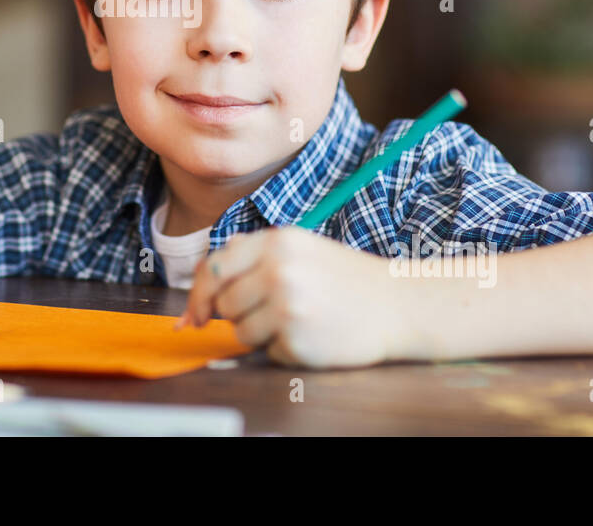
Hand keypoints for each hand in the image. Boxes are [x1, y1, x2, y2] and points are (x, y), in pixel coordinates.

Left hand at [176, 226, 406, 367]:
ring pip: (240, 331)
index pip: (214, 268)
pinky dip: (284, 349)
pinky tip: (311, 333)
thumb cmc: (345, 278)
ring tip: (296, 319)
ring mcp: (287, 304)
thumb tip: (205, 282)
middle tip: (269, 311)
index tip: (195, 314)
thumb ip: (253, 256)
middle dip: (237, 313)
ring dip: (260, 333)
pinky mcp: (297, 338)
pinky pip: (267, 352)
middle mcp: (278, 269)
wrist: (397, 304)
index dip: (199, 295)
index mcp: (276, 241)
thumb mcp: (300, 248)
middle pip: (223, 303)